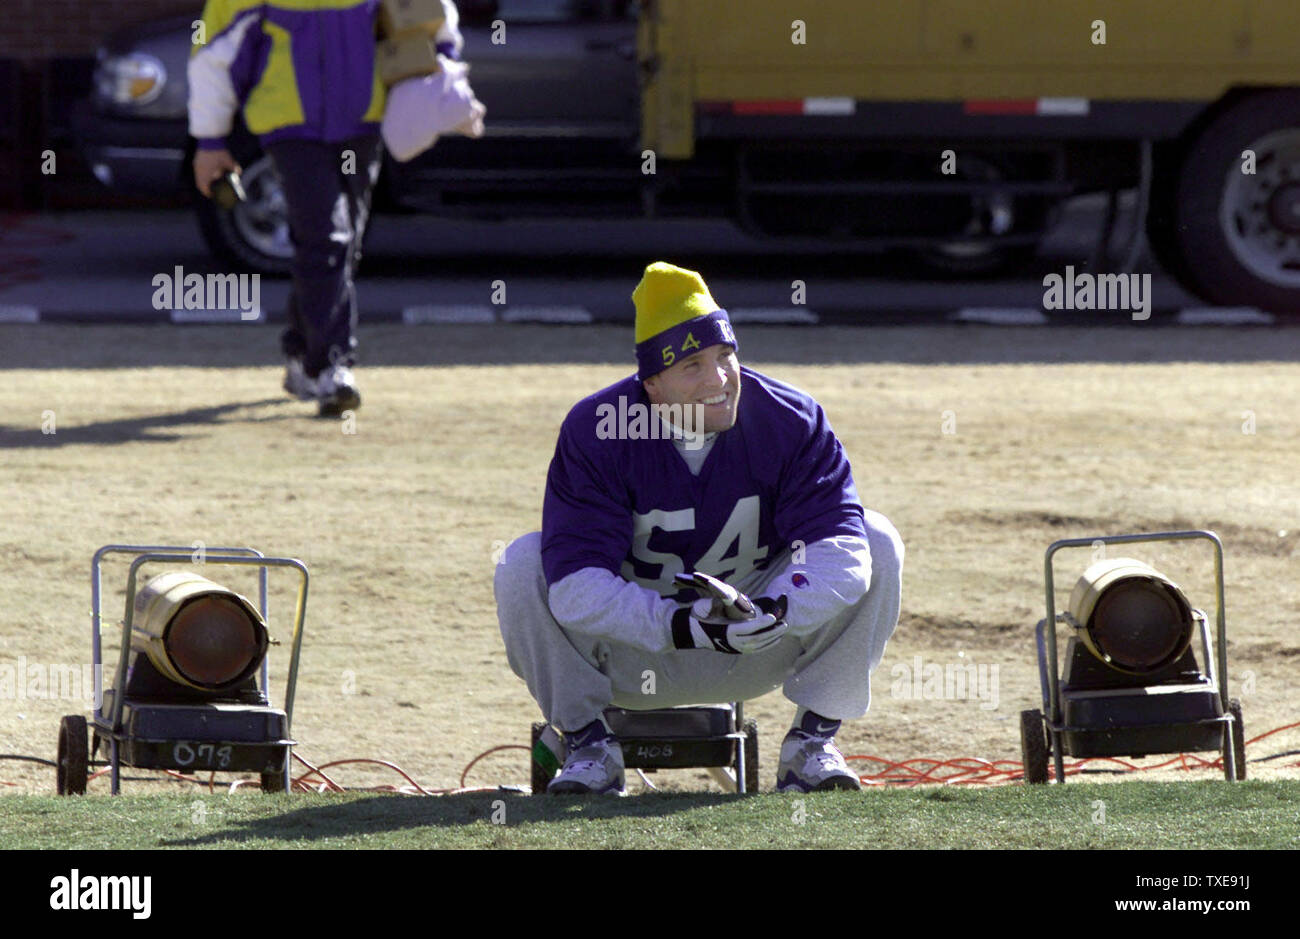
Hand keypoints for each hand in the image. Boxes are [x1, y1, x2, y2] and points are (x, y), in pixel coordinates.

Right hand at [193, 148, 238, 197]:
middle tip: (210, 190)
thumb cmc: (219, 152)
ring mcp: (196, 165)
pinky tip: (207, 172)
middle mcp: (199, 171)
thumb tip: (239, 173)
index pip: (204, 188)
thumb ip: (235, 168)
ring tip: (209, 182)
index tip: (211, 195)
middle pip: (199, 184)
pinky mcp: (196, 160)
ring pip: (198, 177)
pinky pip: (197, 170)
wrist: (209, 139)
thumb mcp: (229, 161)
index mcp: (205, 174)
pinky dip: (201, 174)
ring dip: (202, 181)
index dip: (207, 193)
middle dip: (204, 188)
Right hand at [672, 573, 788, 653]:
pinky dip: (767, 644)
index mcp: (725, 632)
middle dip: (772, 632)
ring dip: (772, 637)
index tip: (772, 617)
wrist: (693, 631)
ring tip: (784, 628)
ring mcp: (735, 648)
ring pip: (758, 645)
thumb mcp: (702, 606)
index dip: (761, 624)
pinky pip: (756, 649)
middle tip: (785, 623)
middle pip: (756, 639)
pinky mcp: (737, 650)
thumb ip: (712, 603)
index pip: (748, 629)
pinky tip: (776, 638)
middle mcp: (732, 643)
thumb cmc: (699, 616)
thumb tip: (723, 599)